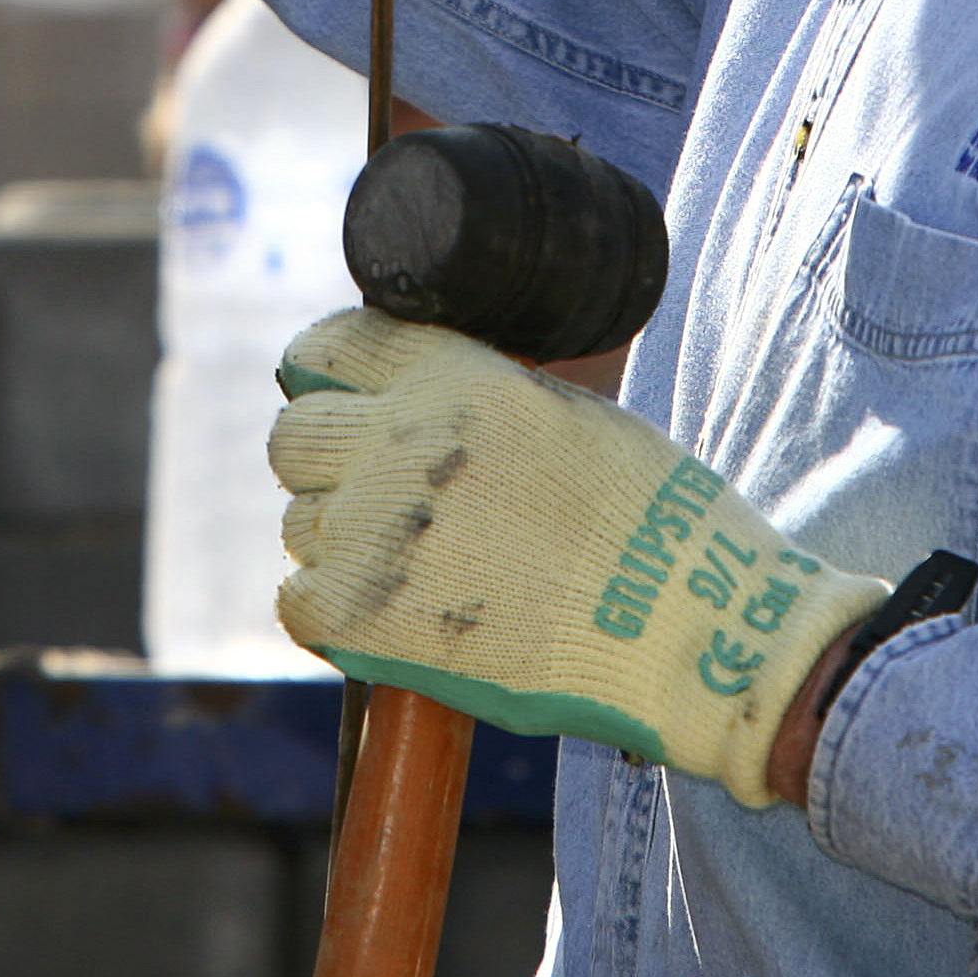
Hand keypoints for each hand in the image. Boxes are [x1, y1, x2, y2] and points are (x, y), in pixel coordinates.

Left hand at [269, 310, 890, 807]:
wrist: (684, 628)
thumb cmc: (651, 523)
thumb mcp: (566, 413)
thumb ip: (477, 398)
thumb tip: (418, 400)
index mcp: (454, 376)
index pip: (332, 348)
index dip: (322, 377)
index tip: (329, 398)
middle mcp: (400, 437)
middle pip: (293, 438)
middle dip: (326, 464)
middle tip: (378, 502)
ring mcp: (373, 526)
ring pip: (300, 522)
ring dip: (342, 543)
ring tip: (419, 570)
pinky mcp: (360, 613)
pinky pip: (299, 600)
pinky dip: (335, 613)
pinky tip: (393, 619)